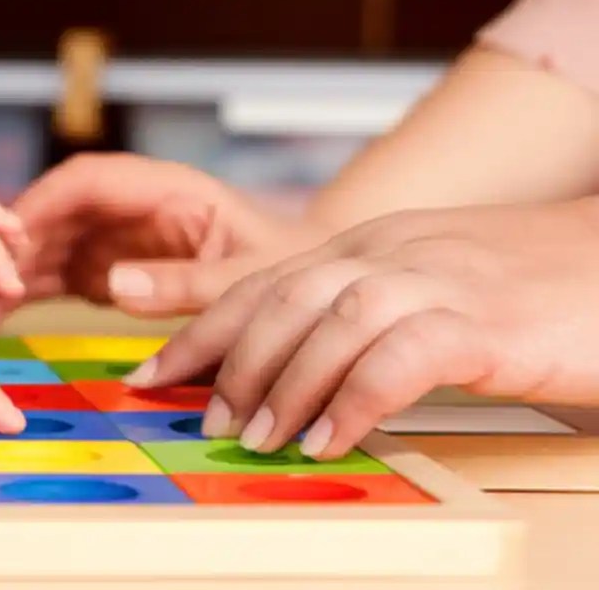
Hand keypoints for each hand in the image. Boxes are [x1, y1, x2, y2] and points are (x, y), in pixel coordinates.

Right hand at [0, 153, 328, 335]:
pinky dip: (24, 297)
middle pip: (53, 216)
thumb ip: (184, 279)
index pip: (87, 181)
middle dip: (5, 250)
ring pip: (45, 248)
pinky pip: (57, 277)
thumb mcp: (247, 276)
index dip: (39, 207)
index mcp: (166, 189)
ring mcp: (117, 239)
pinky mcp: (111, 270)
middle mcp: (131, 209)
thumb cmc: (289, 269)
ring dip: (4, 278)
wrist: (310, 292)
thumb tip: (114, 285)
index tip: (0, 242)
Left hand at [126, 200, 598, 459]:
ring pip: (331, 322)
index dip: (201, 328)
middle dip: (229, 361)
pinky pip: (401, 358)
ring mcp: (438, 280)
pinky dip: (356, 401)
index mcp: (370, 244)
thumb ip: (364, 312)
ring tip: (257, 439)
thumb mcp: (428, 281)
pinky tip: (331, 438)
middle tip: (204, 419)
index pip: (264, 280)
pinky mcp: (485, 323)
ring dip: (285, 385)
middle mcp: (391, 252)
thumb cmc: (528, 284)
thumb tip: (295, 370)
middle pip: (283, 298)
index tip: (154, 371)